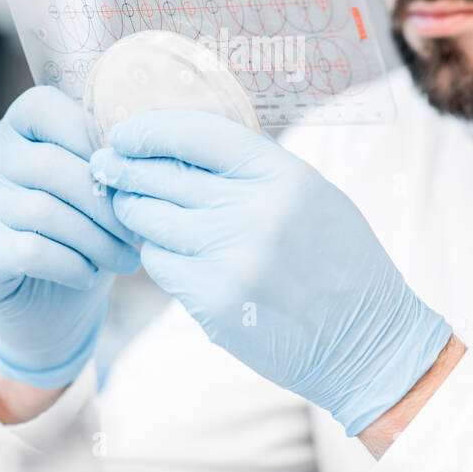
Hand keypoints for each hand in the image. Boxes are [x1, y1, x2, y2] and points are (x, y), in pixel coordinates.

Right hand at [0, 86, 139, 388]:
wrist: (45, 313)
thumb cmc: (80, 239)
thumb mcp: (90, 193)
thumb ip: (102, 166)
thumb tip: (140, 159)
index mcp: (12, 134)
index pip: (41, 108)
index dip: (88, 135)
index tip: (125, 173)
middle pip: (47, 165)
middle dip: (102, 201)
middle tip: (135, 231)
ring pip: (42, 211)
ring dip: (95, 239)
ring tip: (125, 258)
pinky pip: (29, 251)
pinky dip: (71, 264)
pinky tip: (89, 275)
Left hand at [88, 111, 451, 435]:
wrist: (366, 341)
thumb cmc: (339, 261)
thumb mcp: (311, 195)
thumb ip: (254, 169)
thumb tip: (181, 145)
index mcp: (283, 176)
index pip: (196, 134)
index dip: (149, 129)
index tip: (124, 132)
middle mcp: (255, 212)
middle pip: (162, 176)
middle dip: (125, 170)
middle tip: (106, 168)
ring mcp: (231, 259)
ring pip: (150, 220)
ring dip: (133, 212)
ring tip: (131, 208)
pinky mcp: (214, 302)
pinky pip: (160, 264)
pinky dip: (156, 253)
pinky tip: (166, 249)